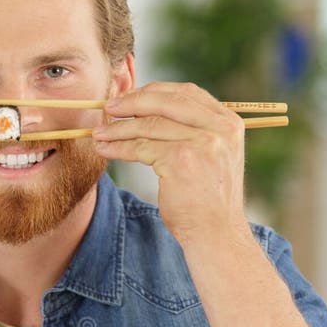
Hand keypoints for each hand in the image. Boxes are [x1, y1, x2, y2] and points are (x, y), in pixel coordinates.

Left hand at [93, 82, 248, 246]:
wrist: (216, 234)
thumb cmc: (207, 200)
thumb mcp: (211, 156)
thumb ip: (194, 131)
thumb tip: (151, 110)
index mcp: (228, 122)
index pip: (186, 93)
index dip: (153, 92)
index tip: (130, 98)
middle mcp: (218, 128)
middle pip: (165, 102)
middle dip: (132, 103)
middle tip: (108, 108)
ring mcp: (201, 143)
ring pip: (149, 125)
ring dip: (118, 128)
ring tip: (99, 134)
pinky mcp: (180, 160)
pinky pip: (140, 147)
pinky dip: (119, 148)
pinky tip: (106, 150)